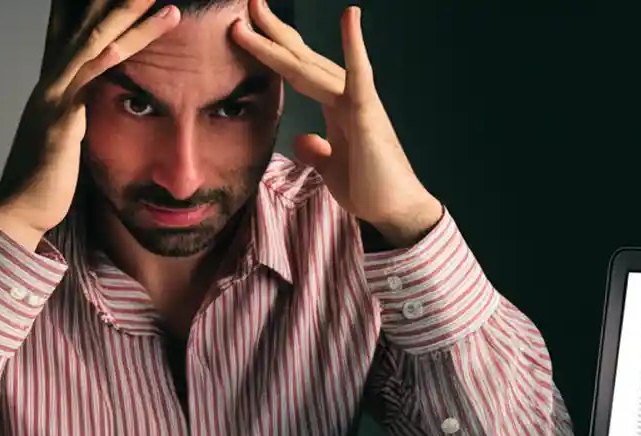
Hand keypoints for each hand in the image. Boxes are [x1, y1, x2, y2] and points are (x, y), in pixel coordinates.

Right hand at [0, 0, 180, 250]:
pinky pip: (88, 83)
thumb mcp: (65, 134)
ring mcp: (54, 99)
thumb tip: (93, 101)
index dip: (84, 4)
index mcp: (55, 84)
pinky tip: (127, 41)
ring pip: (93, 44)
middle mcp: (52, 82)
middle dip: (114, 0)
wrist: (18, 211)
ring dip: (126, 15)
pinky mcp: (60, 123)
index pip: (71, 29)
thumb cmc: (46, 177)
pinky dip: (110, 58)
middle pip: (86, 25)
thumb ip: (78, 110)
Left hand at [232, 1, 441, 246]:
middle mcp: (345, 96)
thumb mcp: (330, 169)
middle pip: (300, 58)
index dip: (273, 49)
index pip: (297, 71)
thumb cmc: (367, 187)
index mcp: (334, 107)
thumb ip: (316, 152)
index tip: (246, 30)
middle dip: (272, 31)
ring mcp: (357, 101)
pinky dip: (354, 45)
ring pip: (312, 64)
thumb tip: (302, 140)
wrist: (394, 211)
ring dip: (282, 38)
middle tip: (248, 1)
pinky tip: (350, 16)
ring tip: (259, 8)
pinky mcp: (369, 114)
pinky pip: (360, 75)